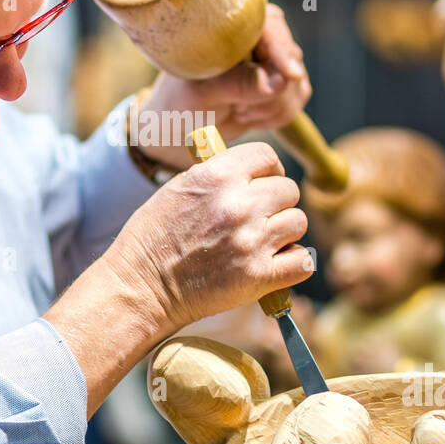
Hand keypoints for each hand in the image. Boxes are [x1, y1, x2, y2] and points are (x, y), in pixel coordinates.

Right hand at [108, 141, 314, 333]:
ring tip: (261, 243)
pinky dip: (294, 263)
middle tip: (258, 219)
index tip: (263, 184)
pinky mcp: (259, 276)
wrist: (141, 287)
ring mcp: (251, 241)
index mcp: (217, 175)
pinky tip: (276, 265)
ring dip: (284, 233)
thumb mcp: (179, 188)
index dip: (269, 170)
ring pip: (298, 222)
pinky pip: (303, 261)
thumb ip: (218, 176)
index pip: (268, 156)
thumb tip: (252, 171)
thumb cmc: (154, 238)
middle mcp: (239, 203)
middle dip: (276, 204)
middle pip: (288, 190)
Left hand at [132, 4, 312, 171]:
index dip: (281, 51)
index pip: (270, 27)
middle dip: (268, 94)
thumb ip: (239, 85)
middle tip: (234, 106)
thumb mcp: (201, 93)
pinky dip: (275, 116)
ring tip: (236, 110)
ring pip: (296, 85)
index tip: (289, 75)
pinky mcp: (283, 83)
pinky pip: (298, 100)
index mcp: (231, 25)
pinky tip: (247, 115)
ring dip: (269, 108)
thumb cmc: (179, 102)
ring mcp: (273, 59)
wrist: (178, 128)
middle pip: (289, 60)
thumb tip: (280, 81)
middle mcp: (257, 36)